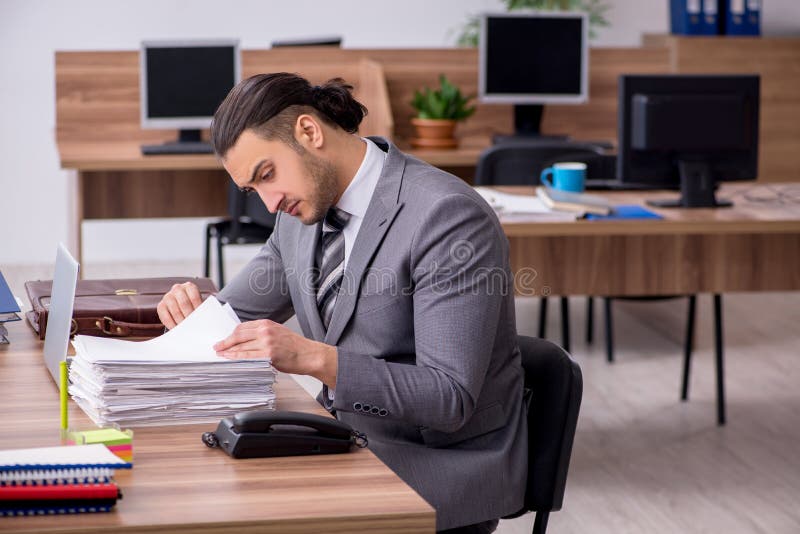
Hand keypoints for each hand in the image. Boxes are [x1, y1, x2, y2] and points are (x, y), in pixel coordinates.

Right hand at [157, 282, 203, 328]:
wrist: (182, 307)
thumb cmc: (193, 306)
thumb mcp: (198, 304)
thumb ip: (200, 309)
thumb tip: (202, 319)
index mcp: (189, 286)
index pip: (194, 297)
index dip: (198, 309)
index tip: (200, 319)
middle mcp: (177, 289)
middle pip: (184, 303)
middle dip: (189, 316)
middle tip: (193, 325)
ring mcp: (168, 296)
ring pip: (175, 311)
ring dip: (182, 322)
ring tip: (187, 328)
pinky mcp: (160, 306)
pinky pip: (166, 317)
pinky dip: (172, 325)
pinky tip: (177, 329)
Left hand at [213, 320, 337, 387]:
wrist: (309, 354)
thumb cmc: (294, 346)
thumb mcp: (277, 332)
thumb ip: (261, 333)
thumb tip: (243, 340)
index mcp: (266, 323)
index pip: (242, 327)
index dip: (230, 334)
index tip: (223, 340)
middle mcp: (265, 331)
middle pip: (238, 335)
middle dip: (225, 342)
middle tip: (217, 347)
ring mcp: (267, 342)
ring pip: (241, 346)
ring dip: (228, 351)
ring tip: (221, 355)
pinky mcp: (269, 355)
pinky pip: (247, 356)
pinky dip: (236, 358)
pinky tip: (231, 360)